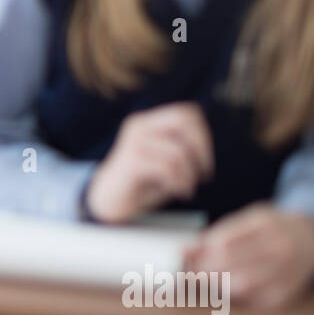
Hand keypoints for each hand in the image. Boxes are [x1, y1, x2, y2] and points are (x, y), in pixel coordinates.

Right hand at [85, 103, 213, 223]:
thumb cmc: (141, 183)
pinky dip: (178, 182)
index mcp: (147, 122)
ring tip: (186, 188)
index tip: (205, 161)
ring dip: (188, 174)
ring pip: (177, 151)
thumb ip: (181, 149)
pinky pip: (166, 168)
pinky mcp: (130, 160)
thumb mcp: (165, 162)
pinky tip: (179, 191)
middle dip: (200, 147)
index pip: (186, 113)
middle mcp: (139, 125)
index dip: (203, 135)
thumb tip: (205, 148)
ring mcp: (133, 141)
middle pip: (182, 120)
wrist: (109, 201)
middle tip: (203, 172)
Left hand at [184, 204, 313, 311]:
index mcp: (264, 223)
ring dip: (217, 287)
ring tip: (210, 282)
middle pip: (230, 264)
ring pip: (242, 286)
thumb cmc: (270, 229)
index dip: (201, 254)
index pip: (223, 241)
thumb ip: (216, 235)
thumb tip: (183, 251)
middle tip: (193, 274)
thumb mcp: (247, 222)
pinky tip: (231, 292)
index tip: (187, 259)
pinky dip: (238, 299)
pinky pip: (256, 301)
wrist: (311, 239)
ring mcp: (287, 270)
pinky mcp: (288, 292)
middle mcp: (279, 245)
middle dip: (204, 271)